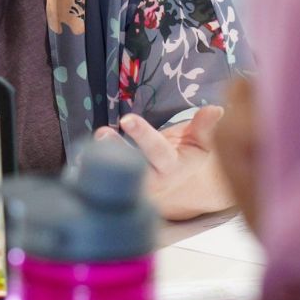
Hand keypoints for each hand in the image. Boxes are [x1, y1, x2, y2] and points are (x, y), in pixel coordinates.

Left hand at [95, 108, 232, 220]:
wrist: (178, 183)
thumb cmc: (188, 154)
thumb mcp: (201, 142)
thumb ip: (205, 128)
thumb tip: (217, 110)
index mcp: (173, 168)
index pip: (157, 151)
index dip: (143, 135)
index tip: (127, 118)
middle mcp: (152, 181)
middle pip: (133, 167)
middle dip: (117, 150)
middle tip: (101, 133)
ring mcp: (136, 187)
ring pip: (117, 176)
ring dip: (102, 160)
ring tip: (89, 143)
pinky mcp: (122, 190)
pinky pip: (105, 182)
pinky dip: (93, 170)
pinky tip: (82, 156)